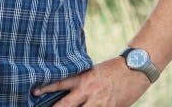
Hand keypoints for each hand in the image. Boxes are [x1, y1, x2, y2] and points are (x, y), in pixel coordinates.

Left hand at [33, 57, 151, 106]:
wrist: (136, 69)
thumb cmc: (114, 69)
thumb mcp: (95, 72)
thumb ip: (83, 82)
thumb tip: (69, 90)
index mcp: (84, 79)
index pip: (61, 83)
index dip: (47, 88)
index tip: (35, 93)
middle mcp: (89, 91)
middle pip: (66, 105)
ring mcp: (99, 103)